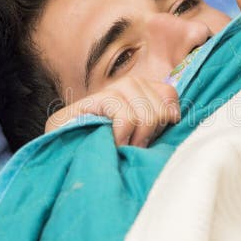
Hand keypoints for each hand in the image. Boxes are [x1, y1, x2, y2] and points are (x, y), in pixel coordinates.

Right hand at [44, 76, 180, 146]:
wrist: (62, 155)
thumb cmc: (106, 151)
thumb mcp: (138, 138)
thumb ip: (156, 126)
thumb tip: (177, 117)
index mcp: (142, 93)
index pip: (170, 95)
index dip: (167, 119)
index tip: (151, 140)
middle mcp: (129, 85)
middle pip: (161, 108)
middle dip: (149, 136)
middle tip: (130, 148)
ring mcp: (111, 90)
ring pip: (146, 114)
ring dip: (134, 139)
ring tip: (120, 147)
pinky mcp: (94, 100)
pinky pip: (124, 115)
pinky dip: (121, 136)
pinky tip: (111, 143)